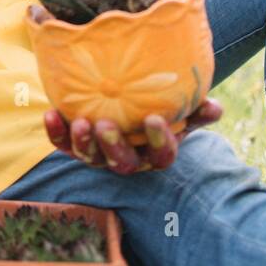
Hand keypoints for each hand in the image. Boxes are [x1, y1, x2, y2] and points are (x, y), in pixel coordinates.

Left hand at [43, 97, 222, 173]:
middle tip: (106, 125)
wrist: (128, 102)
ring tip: (81, 122)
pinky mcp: (75, 145)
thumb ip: (196, 108)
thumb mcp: (180, 108)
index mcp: (155, 153)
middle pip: (121, 163)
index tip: (153, 118)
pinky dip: (56, 132)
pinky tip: (50, 113)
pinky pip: (63, 144)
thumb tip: (215, 108)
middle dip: (113, 146)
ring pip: (91, 158)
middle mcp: (127, 159)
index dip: (158, 141)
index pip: (161, 156)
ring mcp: (99, 154)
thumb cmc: (160, 105)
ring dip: (83, 143)